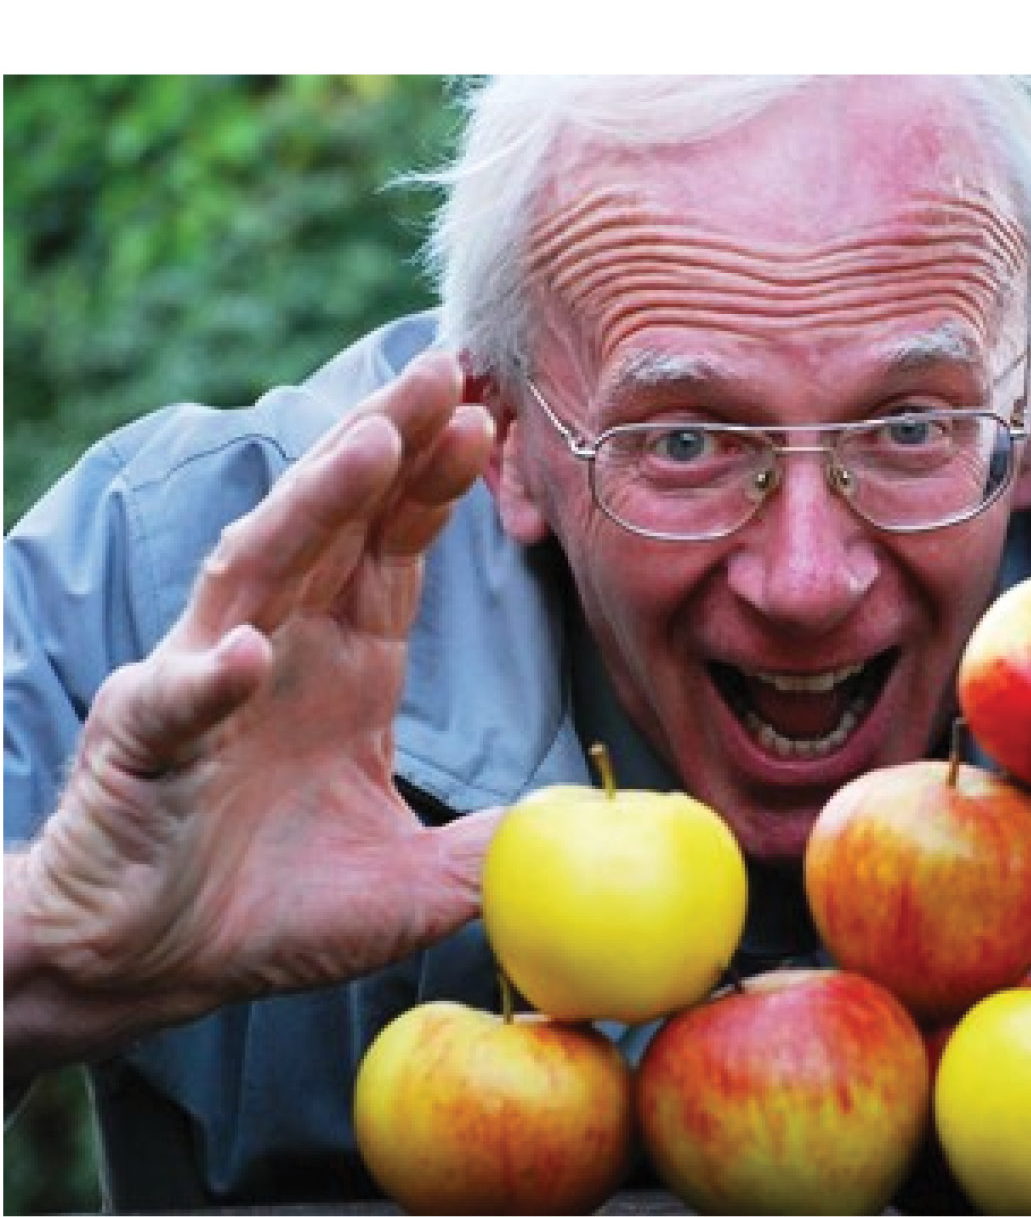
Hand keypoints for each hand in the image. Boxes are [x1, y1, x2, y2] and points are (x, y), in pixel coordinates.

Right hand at [12, 350, 499, 1050]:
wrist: (147, 964)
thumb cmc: (272, 909)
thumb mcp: (411, 884)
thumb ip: (491, 849)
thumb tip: (586, 834)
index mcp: (343, 665)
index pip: (395, 550)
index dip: (438, 486)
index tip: (491, 422)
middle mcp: (276, 650)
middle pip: (335, 525)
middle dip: (388, 442)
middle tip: (445, 369)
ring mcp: (202, 686)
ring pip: (257, 572)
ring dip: (311, 508)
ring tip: (369, 446)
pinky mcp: (141, 752)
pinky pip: (173, 705)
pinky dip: (204, 680)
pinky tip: (242, 656)